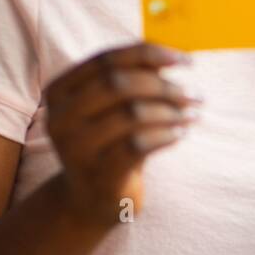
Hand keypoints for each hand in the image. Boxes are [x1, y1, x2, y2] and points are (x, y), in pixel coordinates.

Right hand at [44, 42, 199, 224]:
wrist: (90, 199)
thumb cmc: (110, 140)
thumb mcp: (114, 106)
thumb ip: (134, 76)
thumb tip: (172, 57)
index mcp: (58, 91)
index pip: (106, 59)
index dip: (149, 54)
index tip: (188, 60)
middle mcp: (59, 119)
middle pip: (118, 84)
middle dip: (164, 86)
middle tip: (196, 95)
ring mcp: (75, 149)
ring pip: (132, 114)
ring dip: (171, 111)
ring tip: (193, 115)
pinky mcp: (98, 175)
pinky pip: (139, 145)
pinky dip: (167, 134)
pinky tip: (181, 134)